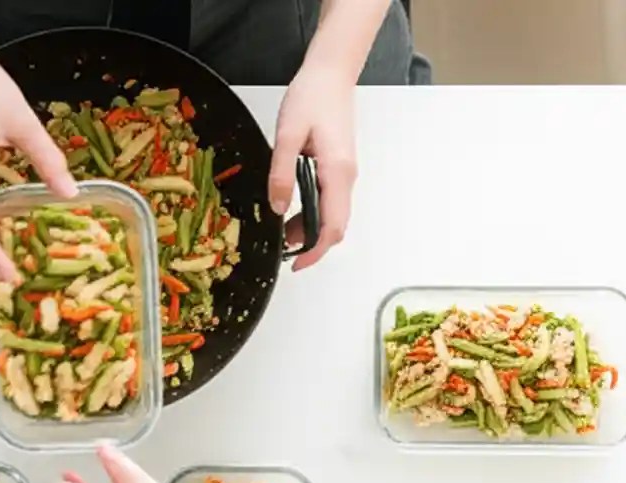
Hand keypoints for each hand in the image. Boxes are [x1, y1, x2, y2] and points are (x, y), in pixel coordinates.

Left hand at [269, 60, 357, 271]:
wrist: (330, 74)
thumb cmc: (311, 98)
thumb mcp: (287, 134)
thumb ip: (281, 173)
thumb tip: (278, 209)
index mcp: (337, 172)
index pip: (333, 226)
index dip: (317, 251)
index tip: (297, 265)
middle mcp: (347, 177)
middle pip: (336, 226)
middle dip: (311, 244)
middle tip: (283, 251)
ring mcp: (345, 174)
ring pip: (332, 215)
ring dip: (310, 229)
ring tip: (281, 232)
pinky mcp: (339, 168)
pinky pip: (329, 200)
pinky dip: (312, 213)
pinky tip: (291, 211)